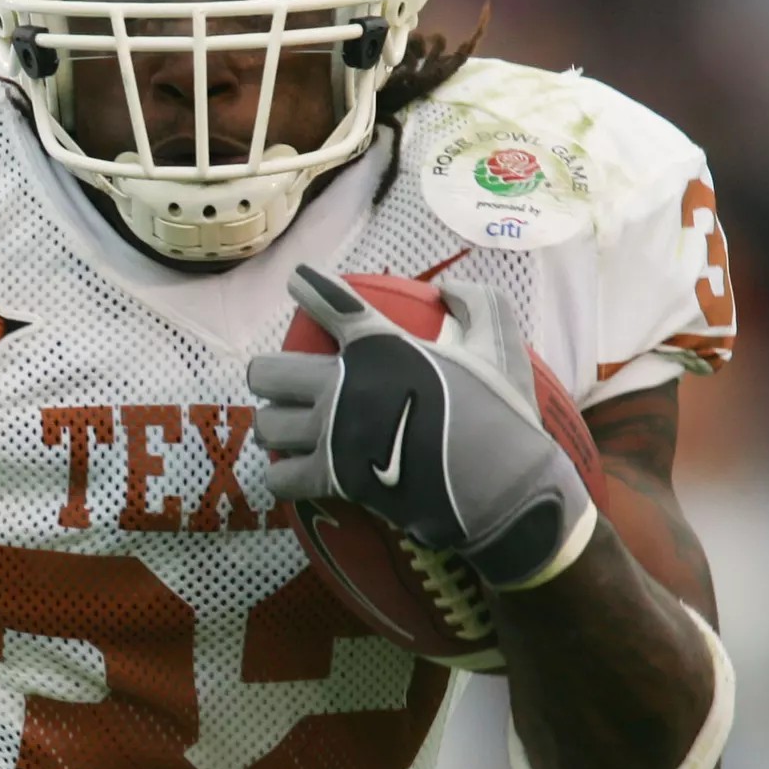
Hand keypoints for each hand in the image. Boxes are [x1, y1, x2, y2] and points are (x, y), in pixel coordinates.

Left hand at [248, 265, 596, 588]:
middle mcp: (343, 386)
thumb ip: (479, 302)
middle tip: (285, 385)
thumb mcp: (502, 343)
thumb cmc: (502, 412)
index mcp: (379, 346)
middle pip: (266, 372)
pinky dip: (283, 476)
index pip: (330, 304)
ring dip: (275, 426)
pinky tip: (296, 472)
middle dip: (269, 375)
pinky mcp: (331, 480)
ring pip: (266, 425)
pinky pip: (279, 478)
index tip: (298, 282)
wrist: (500, 485)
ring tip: (289, 430)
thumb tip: (449, 286)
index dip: (308, 288)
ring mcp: (332, 434)